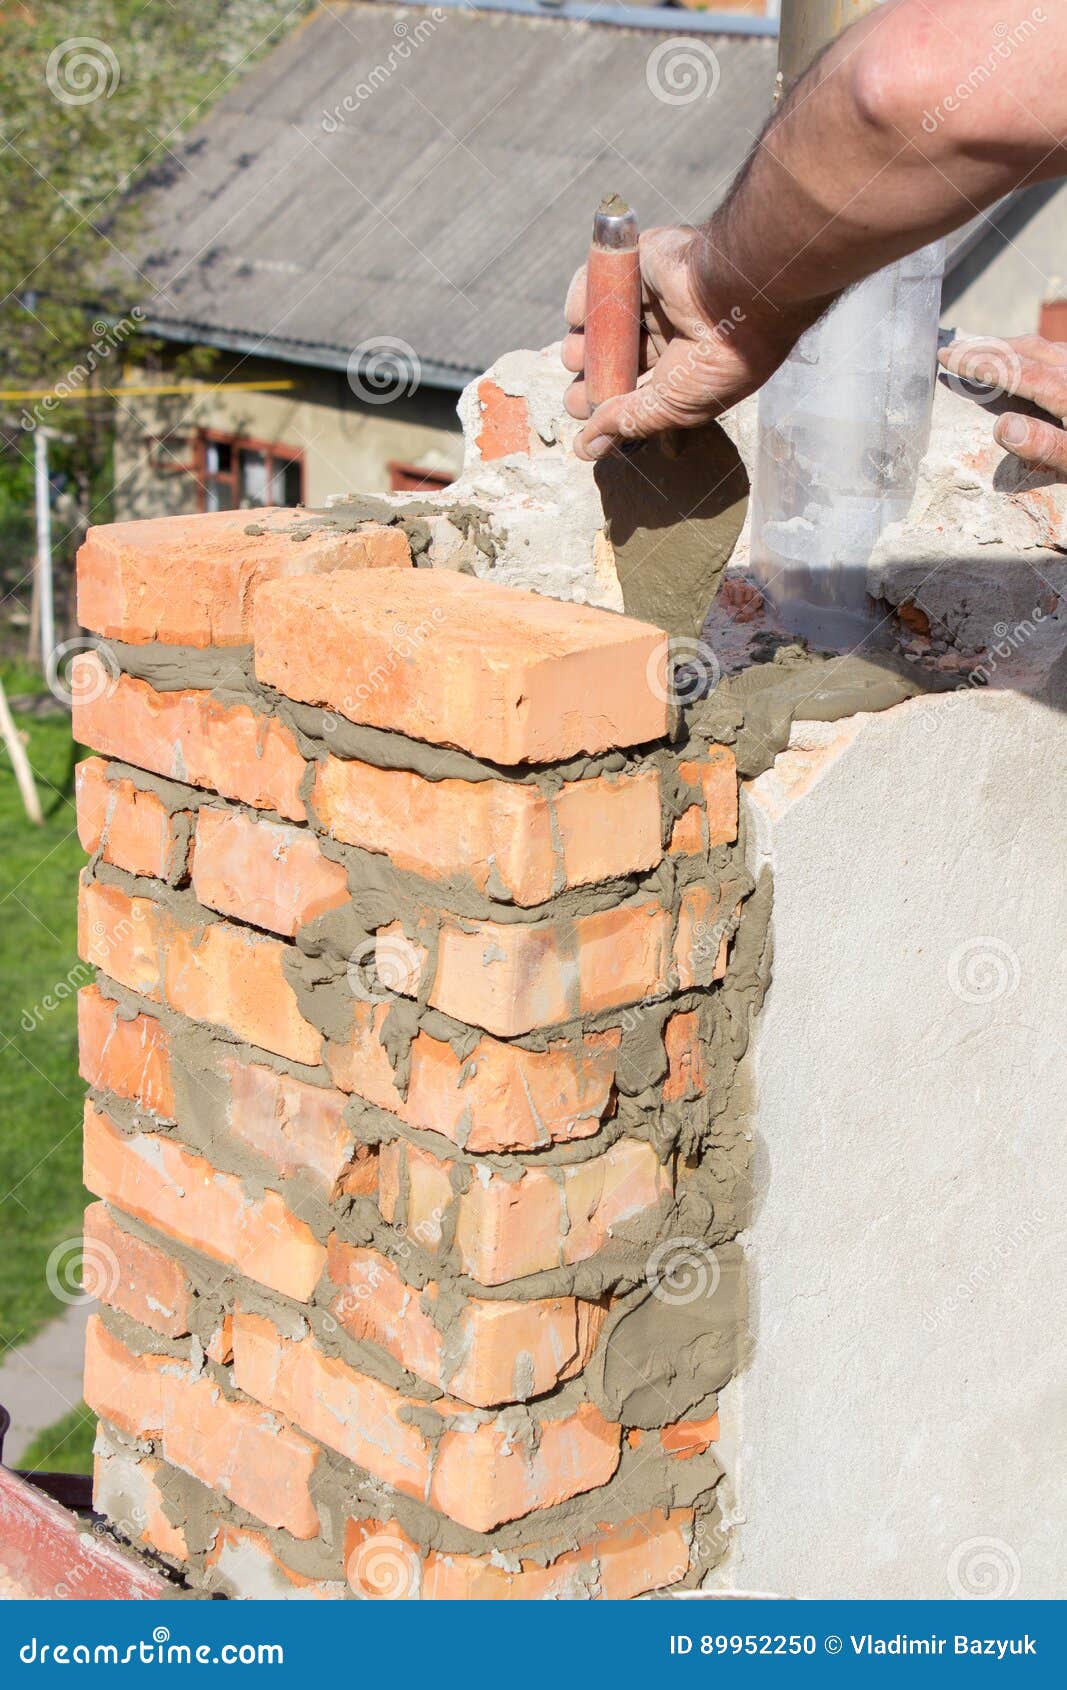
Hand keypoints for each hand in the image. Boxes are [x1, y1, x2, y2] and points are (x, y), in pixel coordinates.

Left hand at [562, 226, 797, 461]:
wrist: (736, 297)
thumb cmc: (717, 362)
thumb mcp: (672, 407)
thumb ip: (628, 424)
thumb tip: (587, 449)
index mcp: (684, 367)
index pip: (637, 389)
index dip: (607, 407)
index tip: (586, 422)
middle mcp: (668, 332)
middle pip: (614, 359)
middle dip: (590, 380)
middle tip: (575, 396)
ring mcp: (652, 296)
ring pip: (602, 323)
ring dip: (580, 345)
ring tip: (575, 357)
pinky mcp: (637, 262)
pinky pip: (597, 280)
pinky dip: (580, 300)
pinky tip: (579, 319)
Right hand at [938, 335, 1066, 472]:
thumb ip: (1043, 444)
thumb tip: (1001, 427)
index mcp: (1065, 389)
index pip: (1012, 370)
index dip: (975, 363)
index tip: (945, 357)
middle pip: (1023, 349)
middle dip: (984, 348)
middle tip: (953, 349)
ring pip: (1038, 346)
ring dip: (1004, 347)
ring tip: (978, 349)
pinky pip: (1052, 351)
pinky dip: (1027, 351)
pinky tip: (1020, 359)